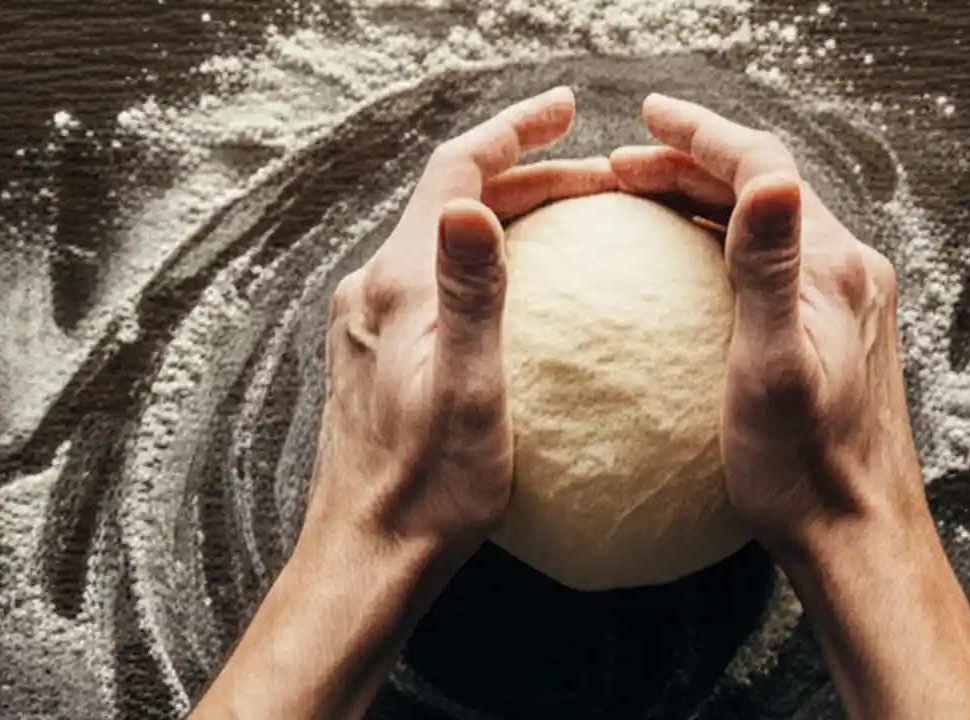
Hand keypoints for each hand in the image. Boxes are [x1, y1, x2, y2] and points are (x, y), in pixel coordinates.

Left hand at [306, 86, 616, 563]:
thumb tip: (469, 206)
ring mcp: (372, 319)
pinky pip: (438, 276)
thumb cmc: (430, 488)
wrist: (369, 550)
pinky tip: (528, 282)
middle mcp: (375, 290)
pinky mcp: (379, 348)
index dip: (513, 129)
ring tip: (577, 214)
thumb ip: (470, 295)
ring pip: (445, 235)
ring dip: (509, 210)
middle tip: (600, 173)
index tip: (566, 107)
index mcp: (397, 286)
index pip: (456, 173)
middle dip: (526, 170)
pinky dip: (489, 254)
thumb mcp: (468, 392)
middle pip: (453, 199)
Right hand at [611, 95, 969, 718]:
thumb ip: (769, 269)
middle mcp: (848, 270)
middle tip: (621, 167)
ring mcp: (845, 299)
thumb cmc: (803, 468)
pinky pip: (771, 259)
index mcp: (832, 267)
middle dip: (691, 162)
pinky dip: (721, 240)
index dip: (701, 133)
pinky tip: (684, 264)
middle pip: (764, 186)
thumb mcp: (773, 369)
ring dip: (704, 199)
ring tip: (641, 199)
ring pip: (766, 220)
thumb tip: (770, 178)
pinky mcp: (835, 329)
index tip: (648, 115)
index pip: (763, 166)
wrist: (855, 531)